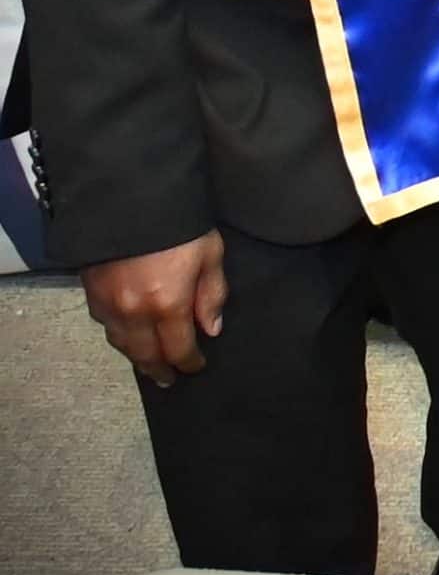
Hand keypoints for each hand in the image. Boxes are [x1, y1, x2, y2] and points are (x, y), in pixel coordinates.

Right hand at [80, 230, 226, 386]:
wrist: (131, 195)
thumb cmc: (179, 221)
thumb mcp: (209, 252)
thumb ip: (211, 293)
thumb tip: (211, 329)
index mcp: (167, 305)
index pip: (178, 349)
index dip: (189, 362)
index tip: (197, 366)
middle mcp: (134, 313)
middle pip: (146, 355)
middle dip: (160, 369)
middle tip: (168, 379)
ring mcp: (109, 304)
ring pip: (122, 344)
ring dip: (137, 357)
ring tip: (148, 364)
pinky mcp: (91, 291)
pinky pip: (105, 325)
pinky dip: (118, 336)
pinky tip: (126, 335)